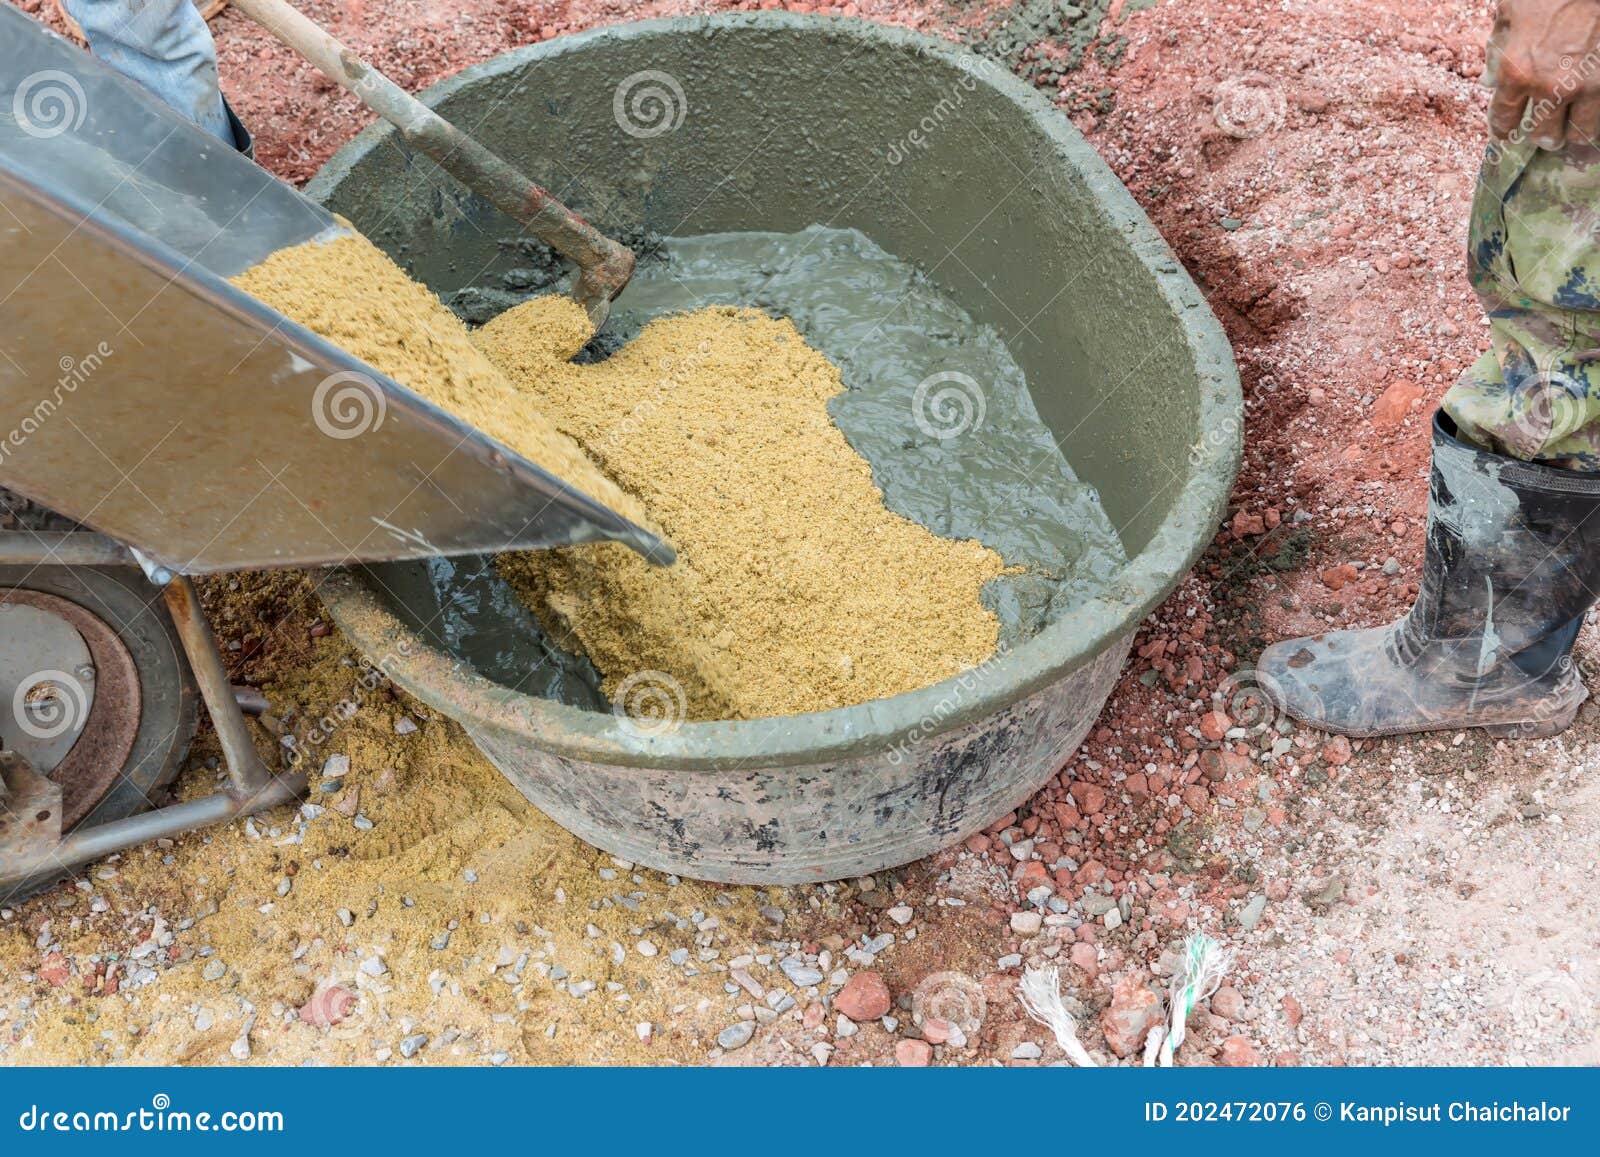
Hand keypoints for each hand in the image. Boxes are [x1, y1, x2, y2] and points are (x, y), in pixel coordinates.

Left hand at [1489, 0, 1599, 147]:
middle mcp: (1552, 86)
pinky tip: (1590, 111)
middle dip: (1543, 136)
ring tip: (1571, 127)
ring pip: (1582, 132)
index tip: (1506, 133)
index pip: (1504, 121)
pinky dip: (1595, 115)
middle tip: (1544, 133)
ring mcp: (1588, 84)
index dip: (1503, 130)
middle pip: (1545, 135)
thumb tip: (1487, 82)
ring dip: (1574, 132)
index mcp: (1518, 73)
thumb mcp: (1509, 16)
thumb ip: (1496, 53)